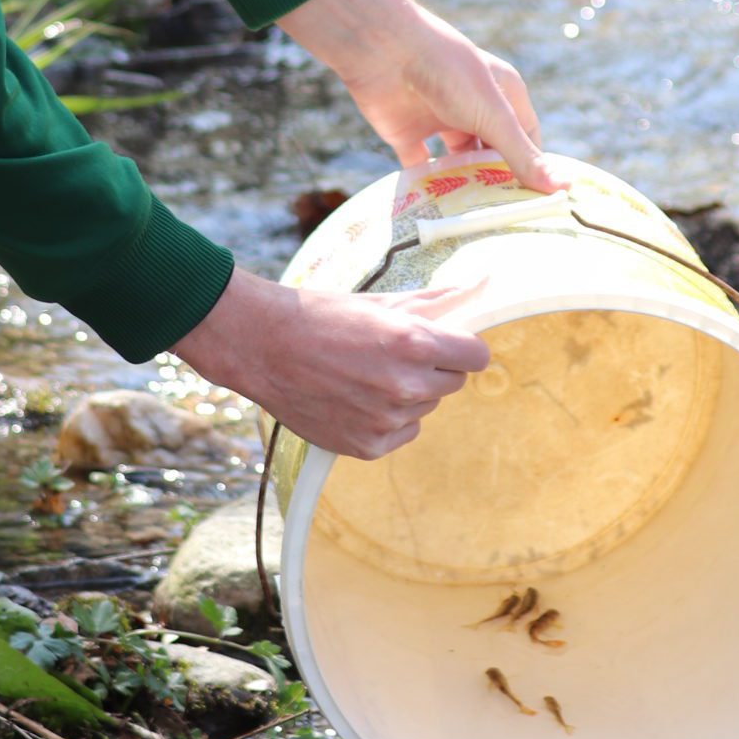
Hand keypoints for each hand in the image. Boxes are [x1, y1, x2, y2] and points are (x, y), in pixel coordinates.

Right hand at [177, 265, 489, 457]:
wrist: (261, 346)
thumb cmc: (319, 316)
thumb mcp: (377, 301)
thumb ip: (430, 303)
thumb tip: (472, 292)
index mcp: (413, 343)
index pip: (476, 356)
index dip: (464, 348)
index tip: (450, 344)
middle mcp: (405, 385)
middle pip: (452, 383)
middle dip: (434, 368)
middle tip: (393, 354)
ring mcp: (387, 420)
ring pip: (425, 407)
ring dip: (408, 393)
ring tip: (364, 374)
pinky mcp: (367, 447)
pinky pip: (402, 433)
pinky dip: (387, 420)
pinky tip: (355, 398)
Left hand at [278, 0, 557, 193]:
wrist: (383, 52)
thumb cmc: (448, 73)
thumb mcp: (493, 117)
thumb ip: (521, 155)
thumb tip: (561, 189)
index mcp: (502, 94)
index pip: (527, 137)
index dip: (532, 166)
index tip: (537, 203)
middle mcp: (472, 106)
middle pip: (492, 153)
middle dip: (498, 181)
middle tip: (504, 219)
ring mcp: (439, 119)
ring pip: (457, 162)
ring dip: (464, 186)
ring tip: (474, 222)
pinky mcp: (407, 132)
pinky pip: (420, 167)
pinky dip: (425, 186)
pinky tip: (435, 210)